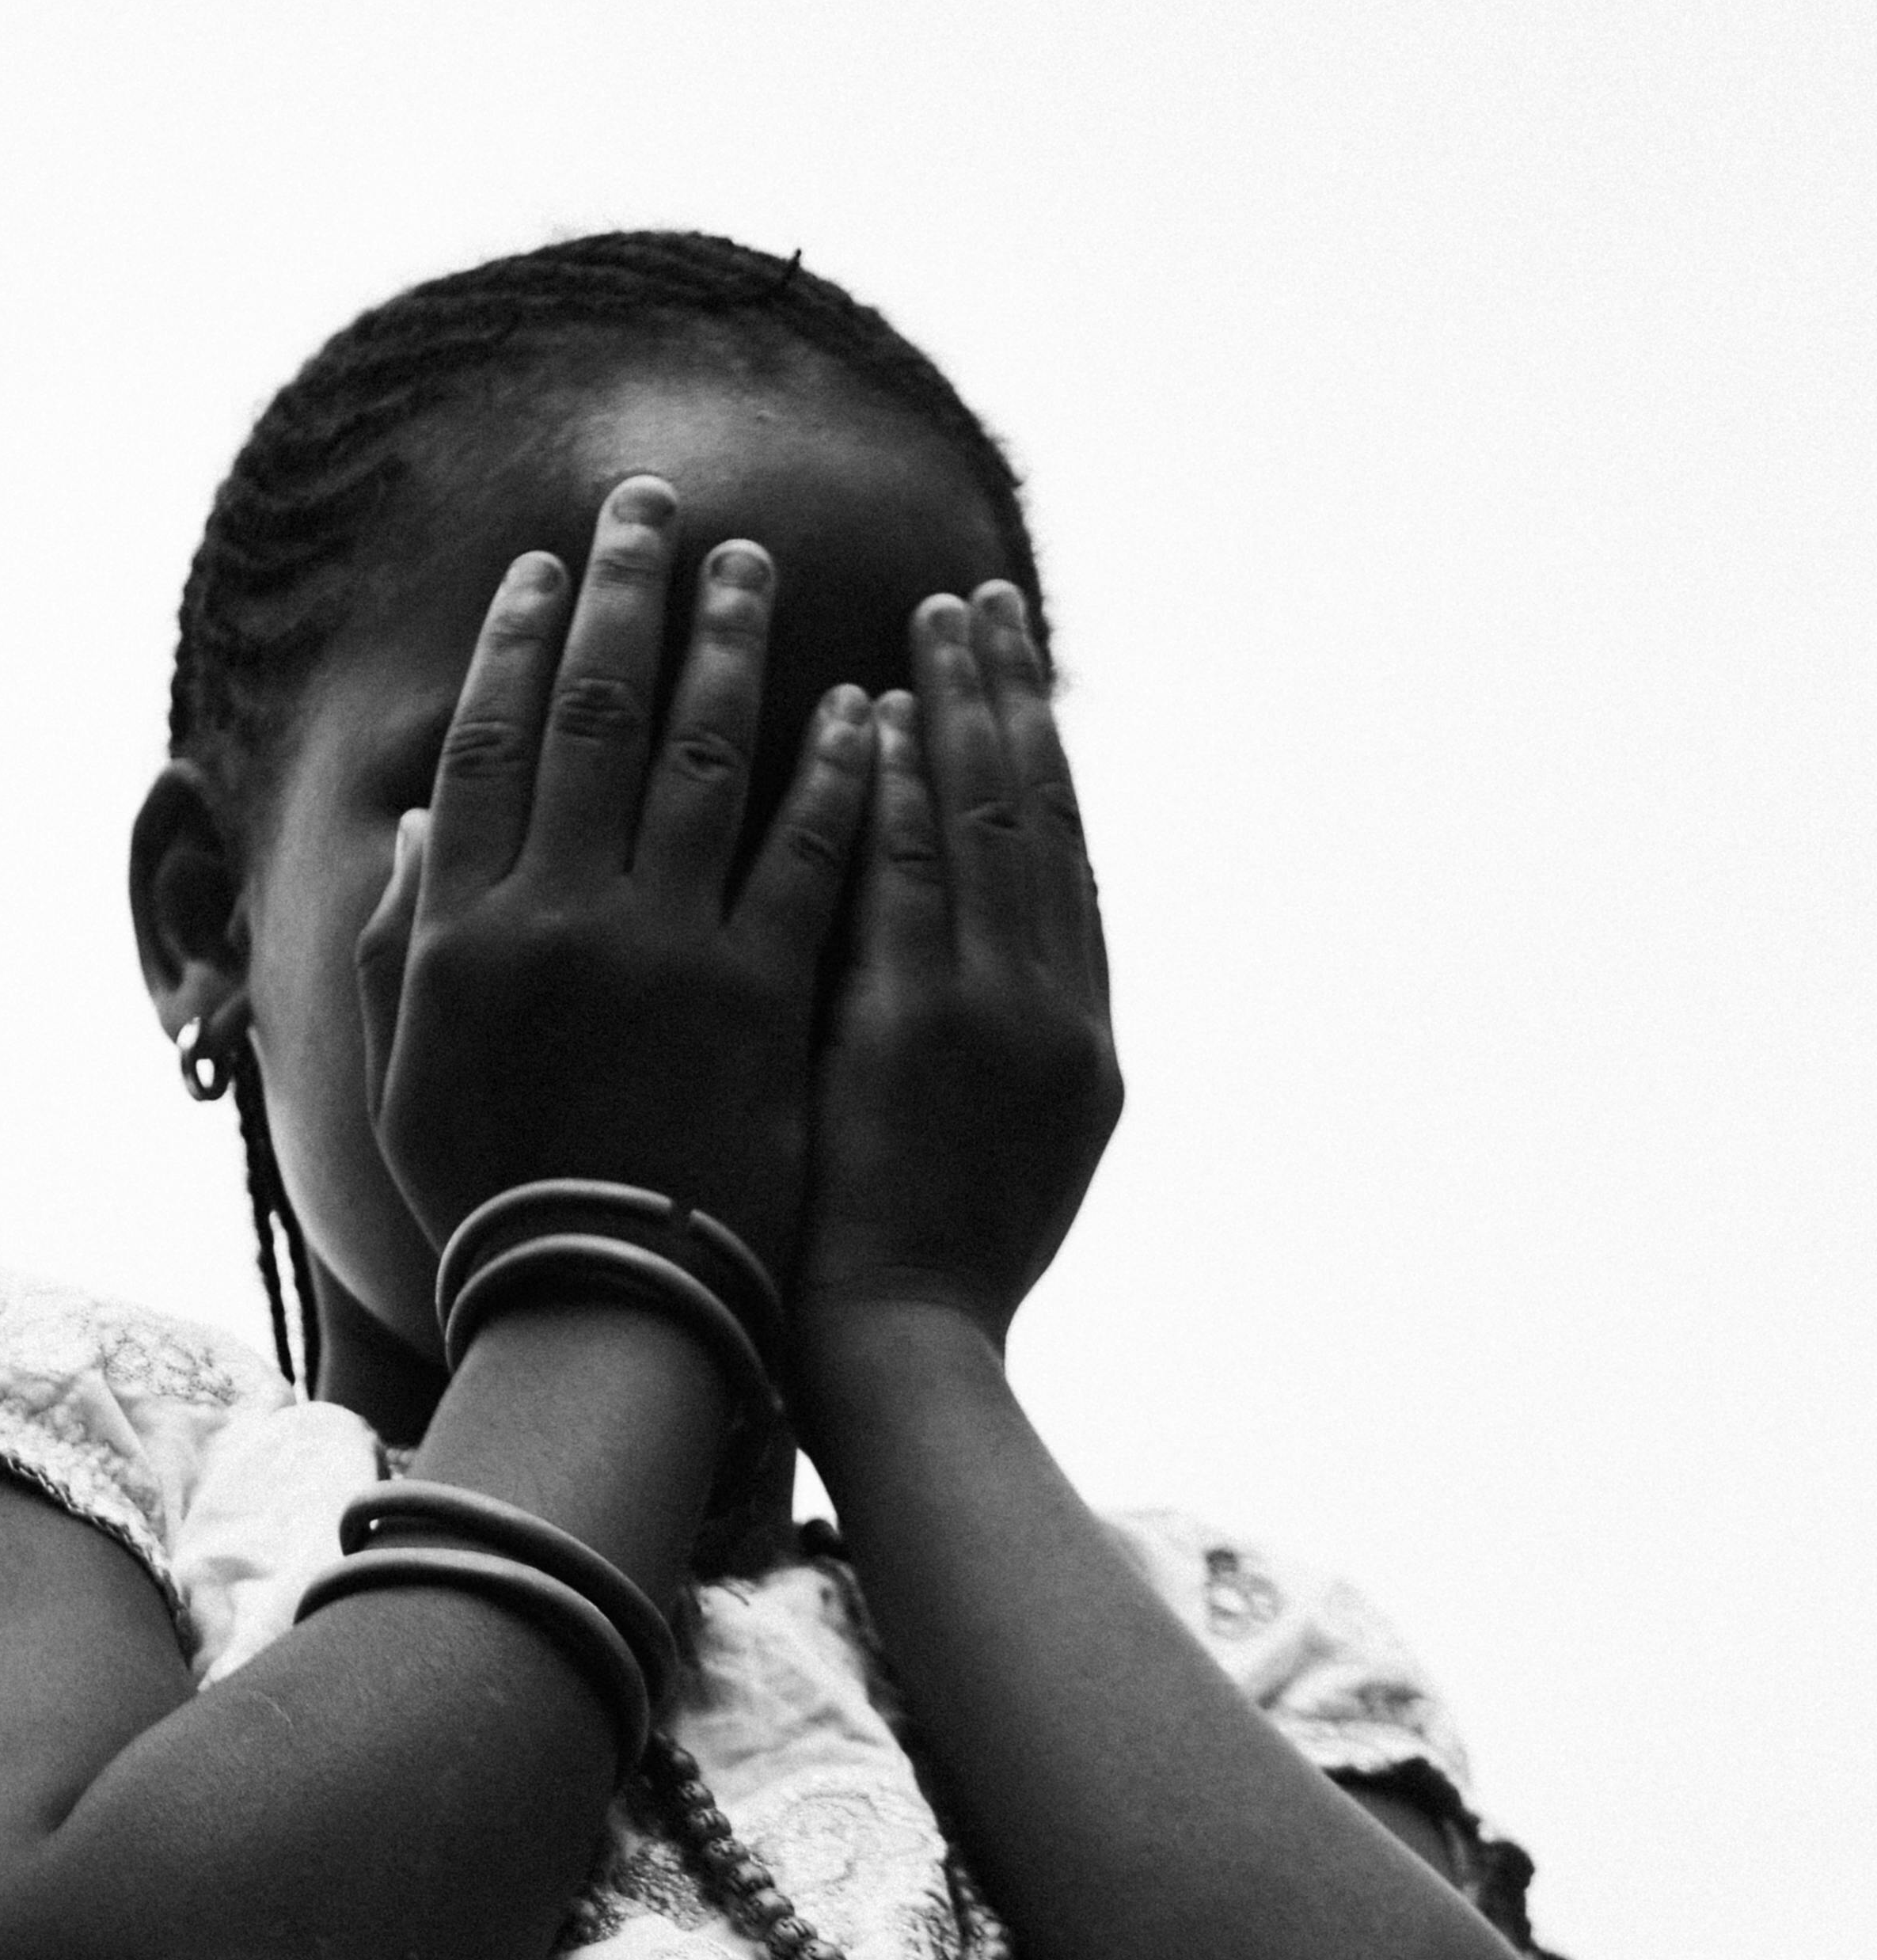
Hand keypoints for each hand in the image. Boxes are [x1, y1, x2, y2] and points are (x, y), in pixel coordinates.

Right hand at [355, 477, 876, 1271]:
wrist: (597, 1308)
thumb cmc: (491, 1192)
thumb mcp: (403, 1064)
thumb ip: (398, 938)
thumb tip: (423, 817)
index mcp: (460, 926)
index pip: (491, 738)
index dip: (520, 638)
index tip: (551, 564)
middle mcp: (555, 915)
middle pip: (592, 713)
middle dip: (625, 593)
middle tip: (655, 505)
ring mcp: (663, 950)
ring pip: (700, 757)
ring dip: (727, 646)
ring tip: (750, 566)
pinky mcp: (761, 996)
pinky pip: (805, 859)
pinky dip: (833, 775)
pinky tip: (857, 709)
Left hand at [793, 581, 1121, 1384]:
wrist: (904, 1361)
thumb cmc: (922, 1278)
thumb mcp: (1006, 1157)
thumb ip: (1004, 1050)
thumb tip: (983, 955)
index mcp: (1086, 1045)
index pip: (1070, 865)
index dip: (1045, 758)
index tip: (1014, 672)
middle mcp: (1059, 1014)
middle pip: (1045, 817)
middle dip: (1013, 699)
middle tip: (983, 599)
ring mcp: (996, 1018)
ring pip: (989, 825)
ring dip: (961, 710)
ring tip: (937, 616)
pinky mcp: (919, 1029)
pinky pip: (911, 878)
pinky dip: (899, 790)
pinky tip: (873, 712)